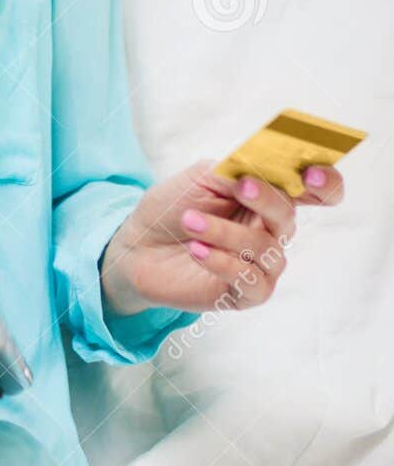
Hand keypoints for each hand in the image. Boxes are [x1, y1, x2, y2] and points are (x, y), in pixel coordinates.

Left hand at [99, 156, 344, 317]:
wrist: (138, 246)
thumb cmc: (172, 207)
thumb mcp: (201, 177)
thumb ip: (235, 172)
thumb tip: (262, 173)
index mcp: (267, 197)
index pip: (316, 191)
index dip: (326, 183)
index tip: (312, 174)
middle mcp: (271, 231)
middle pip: (289, 216)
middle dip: (266, 199)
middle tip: (240, 186)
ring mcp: (261, 264)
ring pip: (265, 248)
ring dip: (226, 232)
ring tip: (190, 222)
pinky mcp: (245, 294)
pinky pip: (251, 280)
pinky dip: (223, 262)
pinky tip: (196, 250)